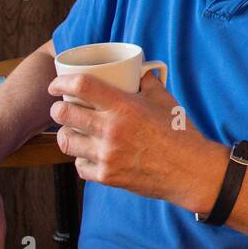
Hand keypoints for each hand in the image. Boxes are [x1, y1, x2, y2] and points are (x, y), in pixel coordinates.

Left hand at [48, 71, 217, 206]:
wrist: (191, 170)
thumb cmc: (181, 134)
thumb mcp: (166, 101)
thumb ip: (148, 84)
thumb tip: (139, 72)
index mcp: (124, 107)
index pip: (81, 87)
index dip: (61, 83)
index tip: (56, 84)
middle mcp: (110, 130)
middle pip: (64, 114)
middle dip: (57, 109)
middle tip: (61, 108)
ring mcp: (106, 155)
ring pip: (66, 142)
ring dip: (66, 133)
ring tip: (73, 131)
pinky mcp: (107, 176)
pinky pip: (79, 166)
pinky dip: (81, 158)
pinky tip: (89, 153)